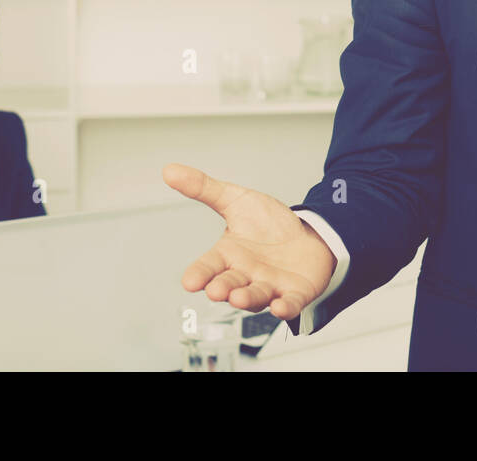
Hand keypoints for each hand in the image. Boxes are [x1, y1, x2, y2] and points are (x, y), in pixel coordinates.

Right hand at [163, 163, 337, 319]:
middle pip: (230, 284)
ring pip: (256, 296)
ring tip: (238, 298)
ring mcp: (270, 286)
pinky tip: (280, 308)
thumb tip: (169, 170)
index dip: (199, 274)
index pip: (209, 266)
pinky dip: (285, 308)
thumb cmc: (268, 223)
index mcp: (229, 255)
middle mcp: (246, 275)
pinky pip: (290, 304)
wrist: (307, 231)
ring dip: (247, 299)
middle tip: (214, 290)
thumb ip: (204, 188)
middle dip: (222, 288)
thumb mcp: (236, 200)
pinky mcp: (295, 293)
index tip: (189, 282)